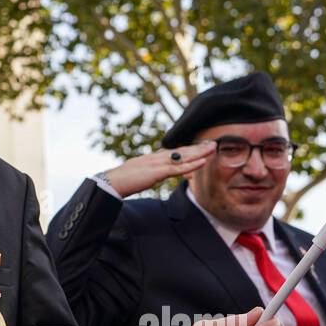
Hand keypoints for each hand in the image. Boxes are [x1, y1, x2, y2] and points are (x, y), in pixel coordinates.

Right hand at [101, 142, 215, 196]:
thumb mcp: (140, 174)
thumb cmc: (123, 181)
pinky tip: (203, 162)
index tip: (200, 146)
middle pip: (181, 151)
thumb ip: (150, 173)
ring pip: (182, 156)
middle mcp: (157, 157)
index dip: (188, 149)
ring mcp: (157, 163)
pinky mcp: (157, 172)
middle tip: (213, 143)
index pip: (174, 152)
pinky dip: (192, 165)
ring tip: (213, 148)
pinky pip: (178, 168)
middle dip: (198, 147)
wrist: (112, 182)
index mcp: (152, 158)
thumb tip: (155, 175)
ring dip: (199, 152)